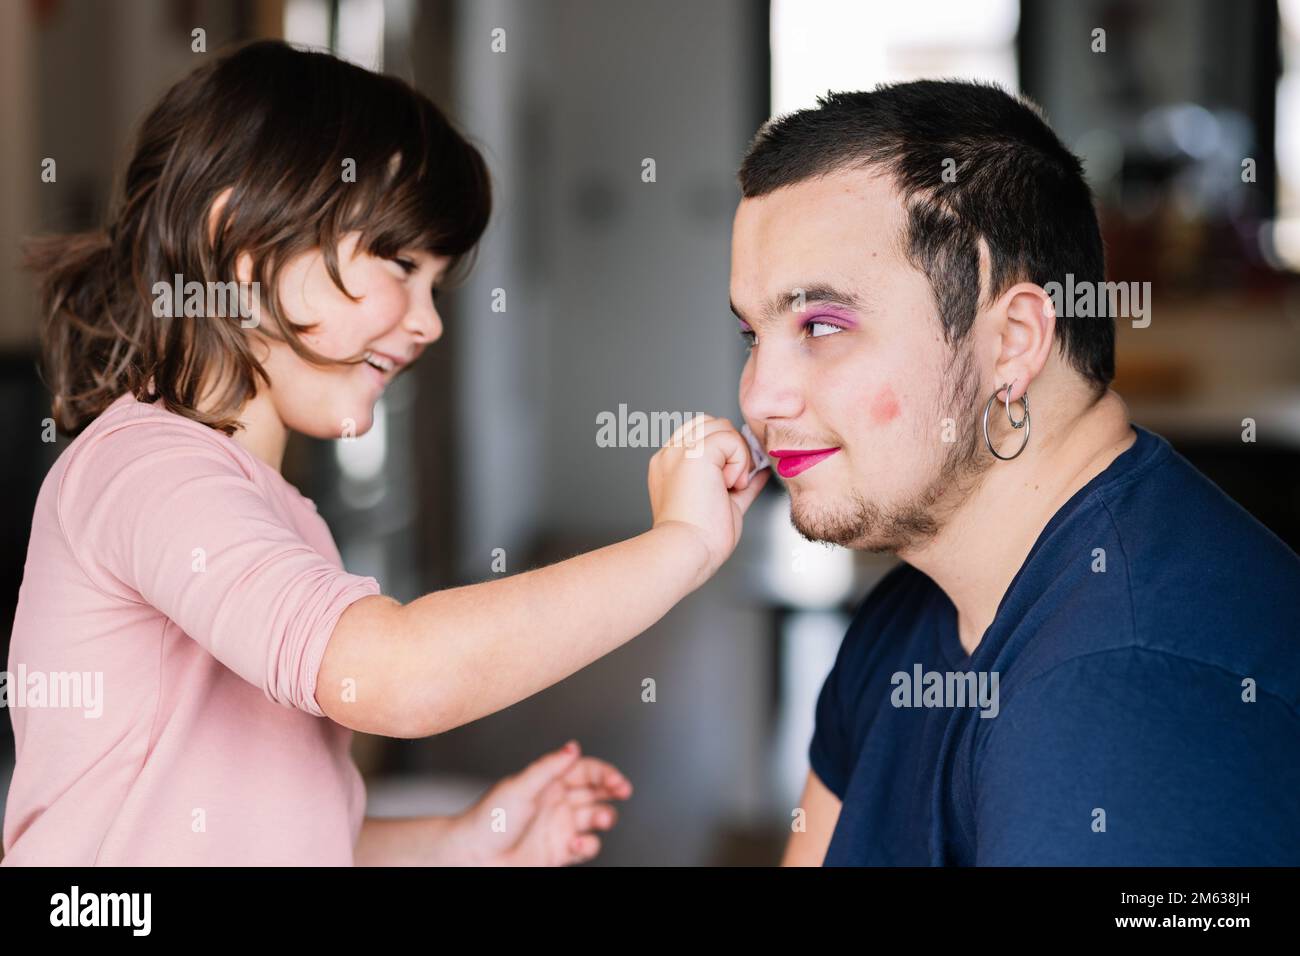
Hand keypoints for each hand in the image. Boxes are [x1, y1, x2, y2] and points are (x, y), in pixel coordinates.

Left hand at [444, 741, 631, 865]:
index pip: (585, 771)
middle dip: (612, 791)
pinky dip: (588, 845)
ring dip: (604, 817)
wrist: (473, 857)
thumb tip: (573, 745)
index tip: (617, 781)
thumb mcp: (520, 787)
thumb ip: (549, 767)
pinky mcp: (561, 852)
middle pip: (596, 792)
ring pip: (596, 817)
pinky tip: (576, 844)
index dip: (604, 773)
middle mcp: (557, 802)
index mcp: (549, 782)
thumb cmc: (489, 819)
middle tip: (622, 791)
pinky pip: (586, 846)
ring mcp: (560, 827)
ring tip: (600, 820)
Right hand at [648, 414, 768, 579]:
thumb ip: (735, 482)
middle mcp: (671, 455)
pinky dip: (740, 461)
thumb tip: (758, 471)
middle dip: (732, 448)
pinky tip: (732, 485)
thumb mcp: (721, 503)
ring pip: (721, 426)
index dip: (725, 452)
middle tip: (734, 483)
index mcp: (669, 467)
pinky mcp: (696, 453)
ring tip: (731, 485)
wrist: (687, 552)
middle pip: (711, 425)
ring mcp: (681, 451)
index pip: (701, 436)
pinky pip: (730, 438)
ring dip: (736, 455)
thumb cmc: (700, 540)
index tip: (733, 481)